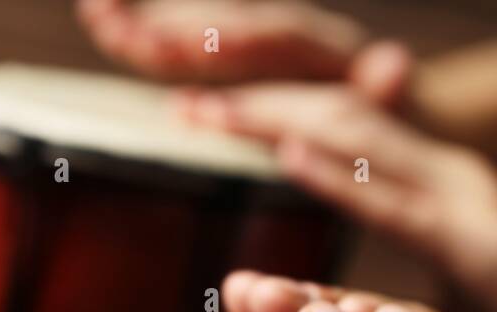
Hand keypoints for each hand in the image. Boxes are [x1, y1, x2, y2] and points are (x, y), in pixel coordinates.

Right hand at [77, 0, 412, 102]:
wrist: (400, 94)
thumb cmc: (397, 112)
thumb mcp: (401, 103)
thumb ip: (389, 87)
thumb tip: (397, 65)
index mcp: (319, 46)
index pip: (272, 38)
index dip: (232, 43)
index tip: (187, 49)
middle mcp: (283, 34)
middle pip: (220, 24)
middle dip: (168, 27)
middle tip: (113, 26)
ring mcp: (259, 42)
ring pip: (196, 26)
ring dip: (147, 22)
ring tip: (95, 13)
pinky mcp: (240, 55)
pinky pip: (191, 43)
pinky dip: (153, 37)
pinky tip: (107, 30)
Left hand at [183, 86, 496, 293]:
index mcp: (443, 209)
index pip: (342, 162)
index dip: (274, 137)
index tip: (207, 124)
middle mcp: (450, 191)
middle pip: (337, 134)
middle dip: (258, 108)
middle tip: (180, 93)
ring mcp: (470, 207)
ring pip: (357, 146)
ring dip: (279, 118)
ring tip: (208, 99)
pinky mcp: (488, 242)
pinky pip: (402, 198)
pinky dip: (343, 169)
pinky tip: (291, 144)